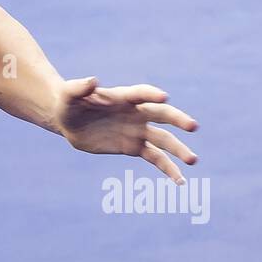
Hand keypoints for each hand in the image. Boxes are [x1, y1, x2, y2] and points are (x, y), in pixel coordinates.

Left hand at [53, 77, 198, 183]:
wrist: (68, 120)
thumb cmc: (69, 101)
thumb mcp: (70, 94)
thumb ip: (80, 87)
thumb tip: (92, 81)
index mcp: (122, 97)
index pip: (141, 94)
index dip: (151, 94)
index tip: (164, 98)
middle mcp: (136, 113)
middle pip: (161, 115)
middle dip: (177, 120)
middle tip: (193, 126)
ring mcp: (137, 131)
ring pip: (163, 140)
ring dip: (178, 150)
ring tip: (193, 160)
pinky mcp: (133, 148)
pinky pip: (155, 158)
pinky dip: (168, 169)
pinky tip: (180, 181)